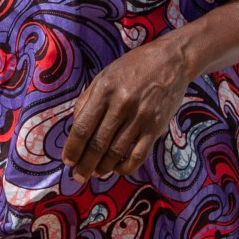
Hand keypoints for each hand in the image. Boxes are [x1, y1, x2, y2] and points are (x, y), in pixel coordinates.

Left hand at [61, 36, 190, 181]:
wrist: (171, 61)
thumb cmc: (133, 67)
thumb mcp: (105, 75)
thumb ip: (88, 99)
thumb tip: (75, 126)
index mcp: (105, 90)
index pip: (83, 126)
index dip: (73, 148)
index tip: (67, 161)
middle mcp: (121, 105)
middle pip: (98, 143)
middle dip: (85, 164)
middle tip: (78, 176)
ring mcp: (140, 117)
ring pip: (116, 152)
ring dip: (103, 168)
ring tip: (95, 174)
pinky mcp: (155, 127)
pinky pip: (138, 155)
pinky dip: (126, 167)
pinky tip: (117, 169)